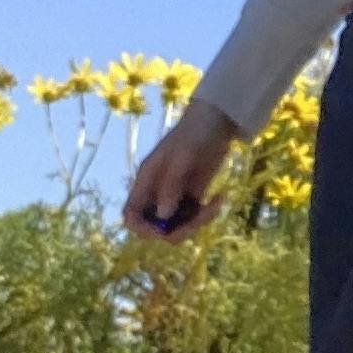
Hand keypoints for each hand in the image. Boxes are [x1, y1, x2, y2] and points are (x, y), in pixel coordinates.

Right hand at [123, 104, 238, 242]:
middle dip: (178, 229)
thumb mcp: (182, 156)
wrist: (217, 121)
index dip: (142, 229)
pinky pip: (195, 217)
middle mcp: (157, 192)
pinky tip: (220, 197)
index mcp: (146, 181)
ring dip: (198, 222)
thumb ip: (170, 185)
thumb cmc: (195, 133)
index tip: (163, 231)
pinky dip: (208, 214)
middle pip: (156, 227)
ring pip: (179, 226)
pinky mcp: (194, 196)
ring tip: (217, 202)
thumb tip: (163, 217)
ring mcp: (175, 195)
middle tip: (201, 217)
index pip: (131, 215)